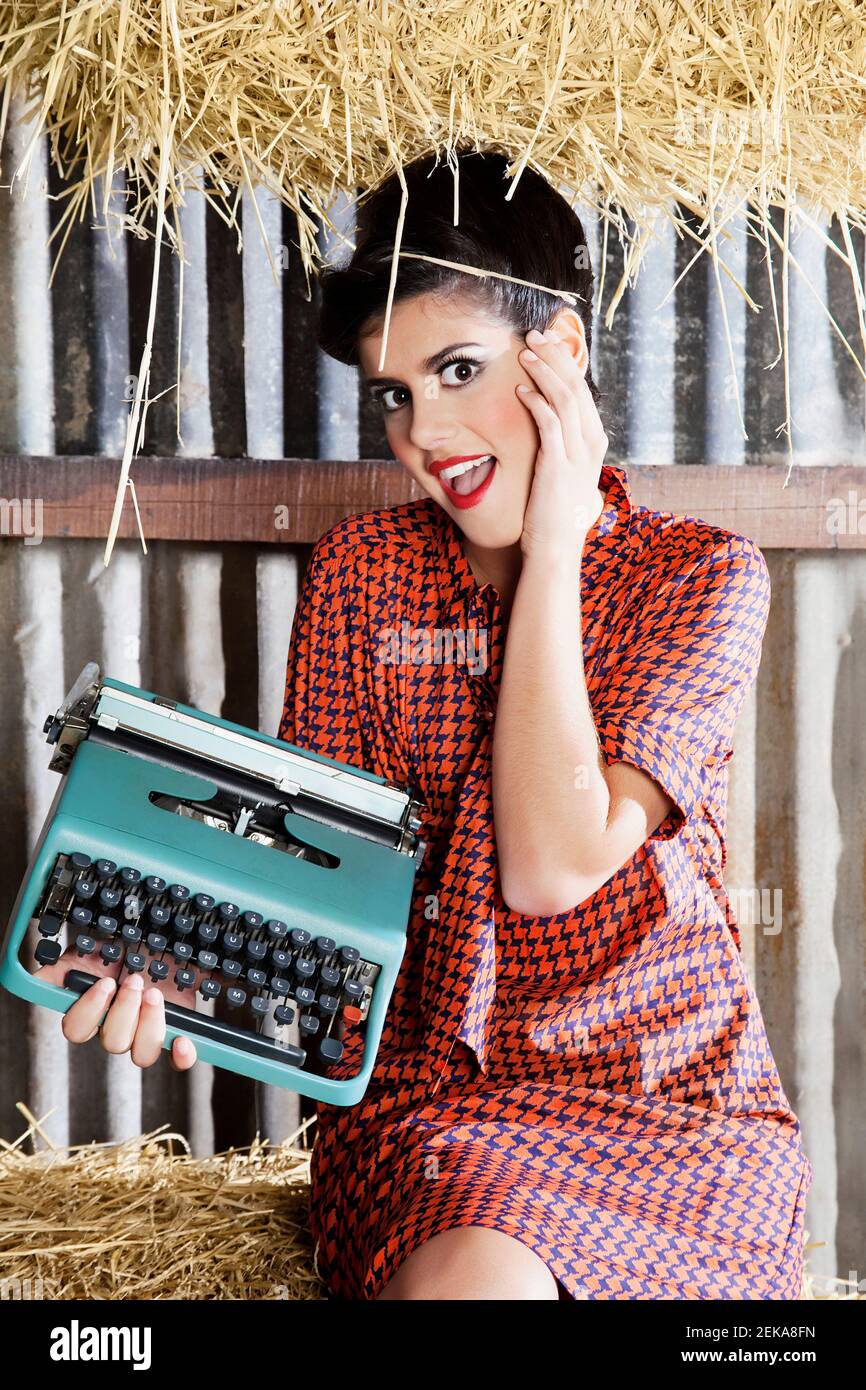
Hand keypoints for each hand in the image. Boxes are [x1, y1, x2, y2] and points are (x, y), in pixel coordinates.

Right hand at [39, 949, 197, 1070]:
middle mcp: (115, 1028)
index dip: (90, 1011)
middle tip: (134, 980)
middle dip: (125, 1010)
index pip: (76, 1031)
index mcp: (91, 1012)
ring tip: (155, 993)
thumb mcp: (89, 948)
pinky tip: (183, 1040)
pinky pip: (177, 1060)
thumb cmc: (121, 946)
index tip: (104, 983)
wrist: (157, 943)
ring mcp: (145, 1034)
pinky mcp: (175, 1032)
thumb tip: (39, 981)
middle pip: (113, 1043)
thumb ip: (62, 967)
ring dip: (150, 1024)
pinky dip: (182, 1055)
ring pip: (142, 1055)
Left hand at [515, 328, 608, 562]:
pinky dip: (535, 401)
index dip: (564, 362)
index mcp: (594, 441)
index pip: (582, 390)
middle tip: (534, 335)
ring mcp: (577, 453)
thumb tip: (547, 424)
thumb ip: (561, 446)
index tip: (546, 343)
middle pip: (576, 386)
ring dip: (543, 371)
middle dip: (554, 356)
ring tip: (524, 353)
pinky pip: (549, 422)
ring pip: (564, 398)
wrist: (556, 546)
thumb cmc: (554, 512)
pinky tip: (520, 390)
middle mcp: (591, 442)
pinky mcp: (558, 464)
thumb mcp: (564, 472)